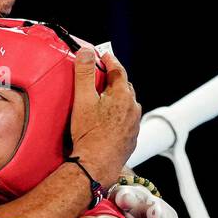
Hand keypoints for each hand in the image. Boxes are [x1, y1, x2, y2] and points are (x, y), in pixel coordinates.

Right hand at [69, 49, 140, 186]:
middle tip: (100, 78)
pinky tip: (107, 122)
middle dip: (113, 81)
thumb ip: (84, 74)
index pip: (118, 70)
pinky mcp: (131, 139)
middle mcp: (133, 108)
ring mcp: (134, 125)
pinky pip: (126, 122)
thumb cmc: (89, 134)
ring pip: (126, 106)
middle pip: (124, 87)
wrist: (97, 165)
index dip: (109, 60)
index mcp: (123, 95)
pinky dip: (118, 117)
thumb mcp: (83, 100)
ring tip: (103, 102)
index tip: (103, 55)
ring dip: (117, 101)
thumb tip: (86, 52)